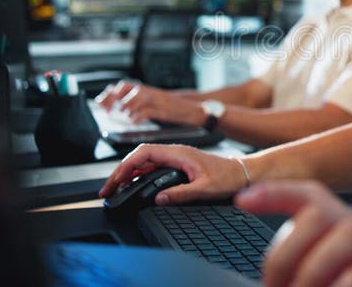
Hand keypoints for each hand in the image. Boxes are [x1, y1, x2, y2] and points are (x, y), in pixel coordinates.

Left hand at [95, 80, 204, 125]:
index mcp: (148, 90)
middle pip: (126, 88)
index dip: (110, 93)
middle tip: (108, 109)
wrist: (196, 109)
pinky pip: (147, 110)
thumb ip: (142, 103)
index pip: (123, 85)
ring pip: (136, 96)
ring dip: (126, 106)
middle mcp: (151, 92)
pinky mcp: (164, 109)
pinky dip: (138, 117)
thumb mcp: (157, 102)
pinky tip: (135, 121)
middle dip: (113, 98)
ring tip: (124, 115)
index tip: (102, 103)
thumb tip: (123, 107)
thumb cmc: (176, 109)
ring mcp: (157, 99)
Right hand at [98, 144, 247, 203]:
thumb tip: (158, 199)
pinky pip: (153, 168)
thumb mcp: (205, 188)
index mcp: (179, 153)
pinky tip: (132, 186)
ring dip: (128, 174)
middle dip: (121, 172)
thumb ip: (181, 193)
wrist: (243, 172)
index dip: (126, 165)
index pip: (144, 153)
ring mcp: (176, 158)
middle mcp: (175, 153)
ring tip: (115, 189)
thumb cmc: (229, 176)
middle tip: (108, 189)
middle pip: (139, 157)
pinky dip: (139, 176)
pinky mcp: (178, 166)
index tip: (115, 180)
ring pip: (144, 162)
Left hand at [236, 181, 351, 286]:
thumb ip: (318, 272)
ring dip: (311, 275)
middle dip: (284, 253)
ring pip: (342, 238)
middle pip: (318, 213)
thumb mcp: (351, 277)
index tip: (242, 201)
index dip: (276, 194)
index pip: (311, 196)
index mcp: (349, 232)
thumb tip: (277, 284)